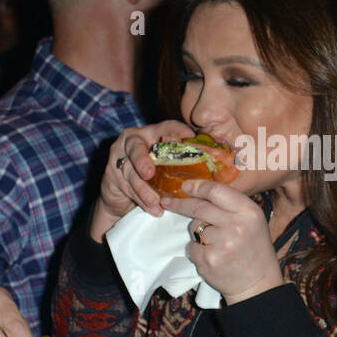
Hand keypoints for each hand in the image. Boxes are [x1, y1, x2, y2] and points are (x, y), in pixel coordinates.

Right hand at [92, 120, 195, 239]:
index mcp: (152, 133)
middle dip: (142, 160)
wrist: (122, 196)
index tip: (188, 138)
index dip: (177, 131)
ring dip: (144, 189)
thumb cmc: (154, 178)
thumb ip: (188, 160)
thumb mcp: (169, 165)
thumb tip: (225, 162)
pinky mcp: (111, 175)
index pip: (166, 127)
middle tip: (150, 173)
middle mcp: (133, 140)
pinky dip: (141, 199)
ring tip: (157, 203)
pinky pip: (127, 187)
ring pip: (131, 172)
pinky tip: (153, 209)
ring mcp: (119, 157)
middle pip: (136, 146)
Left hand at [160, 178, 283, 304]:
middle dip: (181, 204)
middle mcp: (237, 225)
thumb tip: (199, 190)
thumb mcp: (252, 221)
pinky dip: (196, 250)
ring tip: (215, 243)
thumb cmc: (253, 249)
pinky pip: (191, 247)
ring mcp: (222, 243)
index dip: (197, 187)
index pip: (216, 191)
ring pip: (194, 227)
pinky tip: (212, 256)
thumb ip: (231, 205)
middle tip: (168, 202)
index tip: (184, 186)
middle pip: (199, 207)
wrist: (258, 284)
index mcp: (249, 212)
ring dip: (197, 233)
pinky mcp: (209, 259)